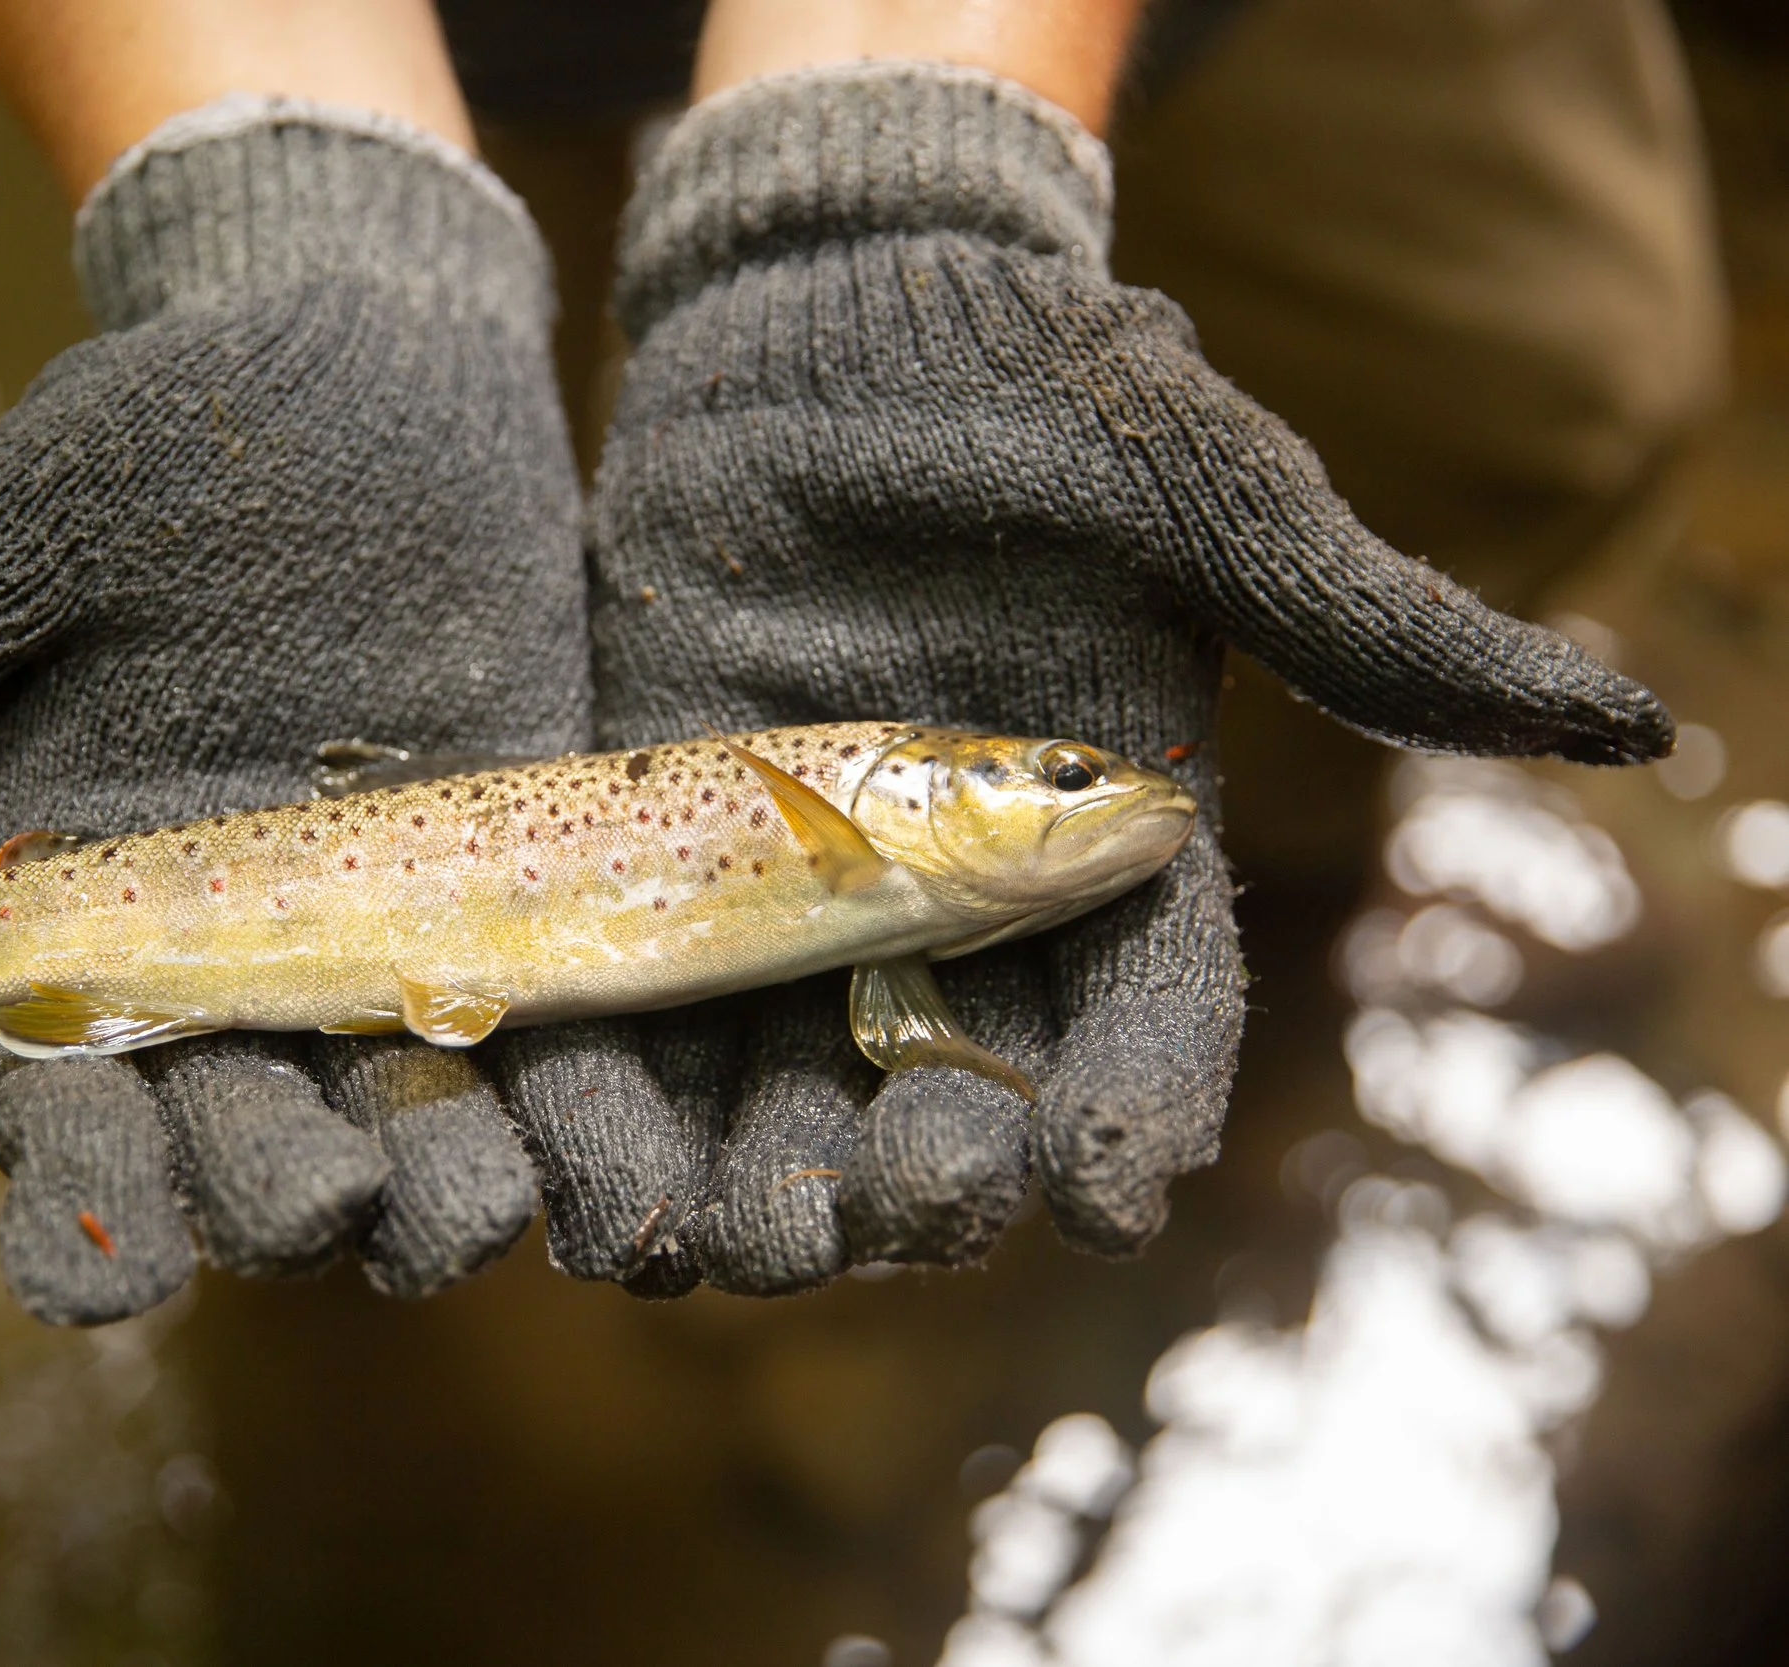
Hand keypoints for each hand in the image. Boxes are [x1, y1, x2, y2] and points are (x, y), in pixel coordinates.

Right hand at [0, 103, 587, 1321]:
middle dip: (276, 1193)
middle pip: (240, 1135)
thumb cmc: (164, 429)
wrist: (365, 347)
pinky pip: (554, 1020)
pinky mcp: (529, 877)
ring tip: (494, 1212)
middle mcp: (230, 952)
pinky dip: (586, 1099)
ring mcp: (389, 926)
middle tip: (322, 1211)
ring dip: (445, 1183)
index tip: (91, 1286)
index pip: (50, 1098)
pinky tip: (629, 1161)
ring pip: (406, 1110)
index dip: (67, 1202)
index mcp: (80, 903)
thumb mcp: (10, 543)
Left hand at [499, 64, 1670, 1294]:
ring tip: (699, 1247)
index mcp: (1105, 858)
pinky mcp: (654, 848)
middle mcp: (951, 908)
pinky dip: (601, 1097)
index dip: (1127, 1123)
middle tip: (876, 1213)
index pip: (1139, 1028)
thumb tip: (1620, 720)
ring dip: (743, 1193)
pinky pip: (629, 1004)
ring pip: (773, 1094)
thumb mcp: (1205, 494)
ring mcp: (793, 891)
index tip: (1098, 1198)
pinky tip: (570, 1162)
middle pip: (942, 1100)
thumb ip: (1364, 623)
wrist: (830, 311)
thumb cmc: (1040, 386)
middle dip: (913, 1184)